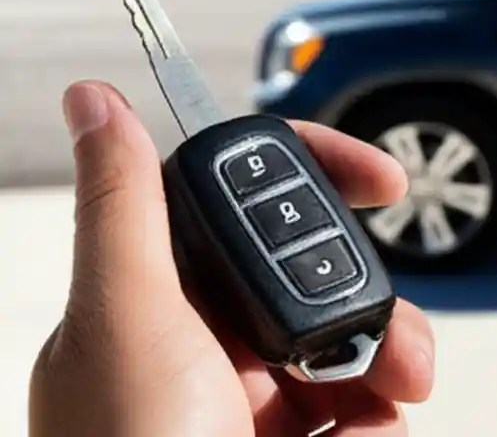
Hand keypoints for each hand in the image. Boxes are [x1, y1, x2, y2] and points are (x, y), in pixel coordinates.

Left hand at [30, 81, 433, 435]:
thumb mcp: (126, 324)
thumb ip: (126, 209)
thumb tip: (93, 104)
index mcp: (160, 296)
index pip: (245, 204)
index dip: (315, 177)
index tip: (376, 177)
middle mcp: (208, 343)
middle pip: (321, 277)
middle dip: (373, 305)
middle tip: (392, 343)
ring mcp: (254, 401)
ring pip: (356, 346)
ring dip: (388, 375)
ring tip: (377, 416)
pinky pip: (368, 417)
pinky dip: (377, 432)